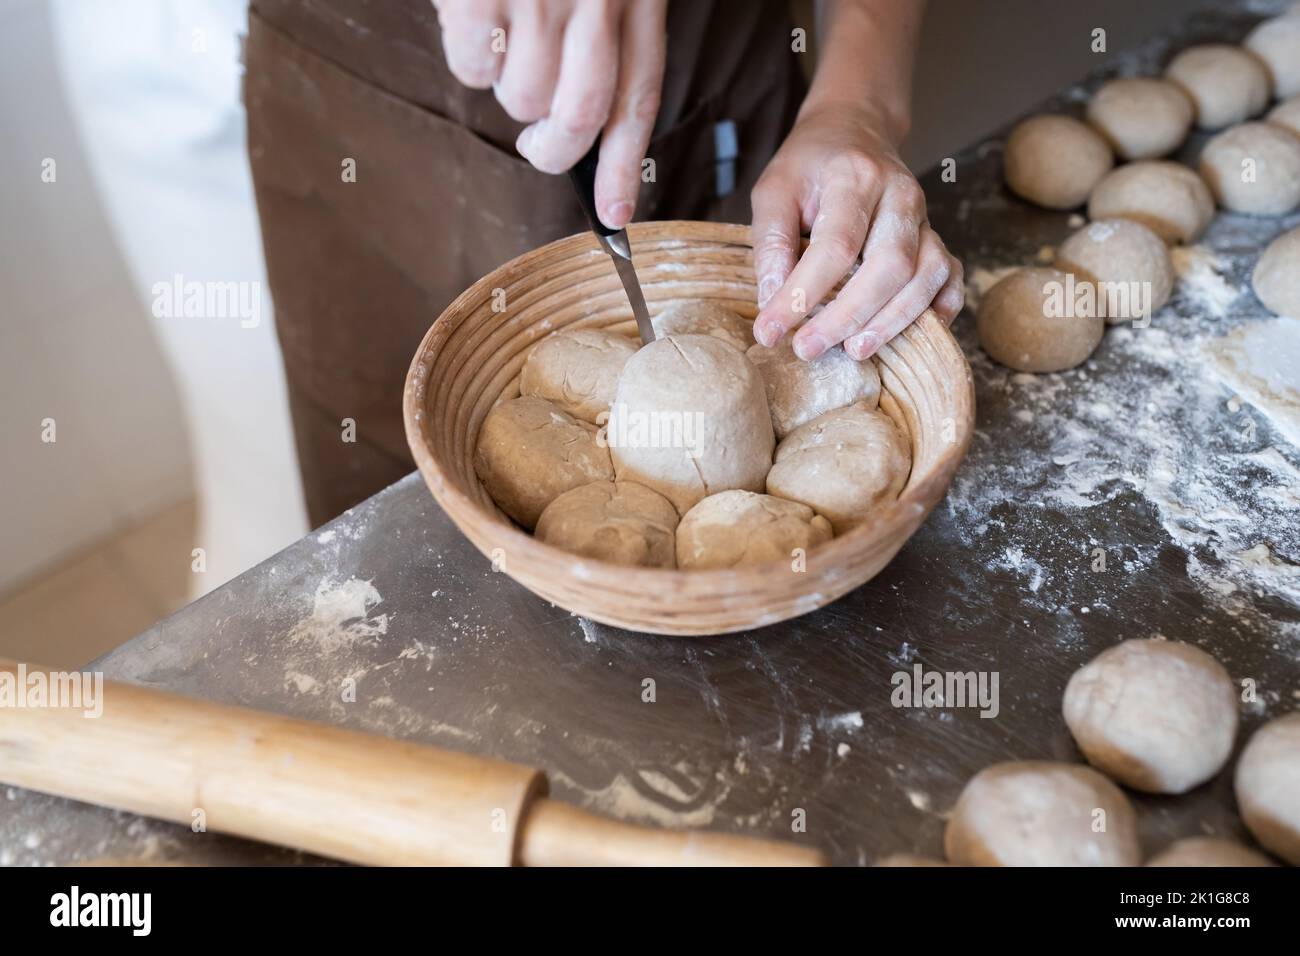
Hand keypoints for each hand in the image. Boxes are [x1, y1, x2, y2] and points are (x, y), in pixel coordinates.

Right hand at [433, 0, 666, 228]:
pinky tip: (477, 24)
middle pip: (581, 118)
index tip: (614, 215)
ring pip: (524, 100)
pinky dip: (470, 61)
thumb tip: (580, 132)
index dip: (624, 166)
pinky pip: (473, 70)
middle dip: (554, 151)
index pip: (638, 100)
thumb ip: (604, 42)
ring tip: (506, 42)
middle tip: (536, 145)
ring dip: (508, 88)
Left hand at [750, 102, 963, 360]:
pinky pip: (951, 277)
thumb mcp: (774, 190)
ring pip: (926, 275)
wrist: (854, 129)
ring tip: (853, 351)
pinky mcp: (936, 237)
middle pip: (889, 266)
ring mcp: (926, 217)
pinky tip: (916, 335)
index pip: (835, 246)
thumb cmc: (810, 165)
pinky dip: (940, 309)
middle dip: (848, 316)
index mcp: (855, 176)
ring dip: (891, 321)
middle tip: (807, 349)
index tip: (771, 331)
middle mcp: (901, 195)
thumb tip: (772, 302)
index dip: (803, 294)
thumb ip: (770, 243)